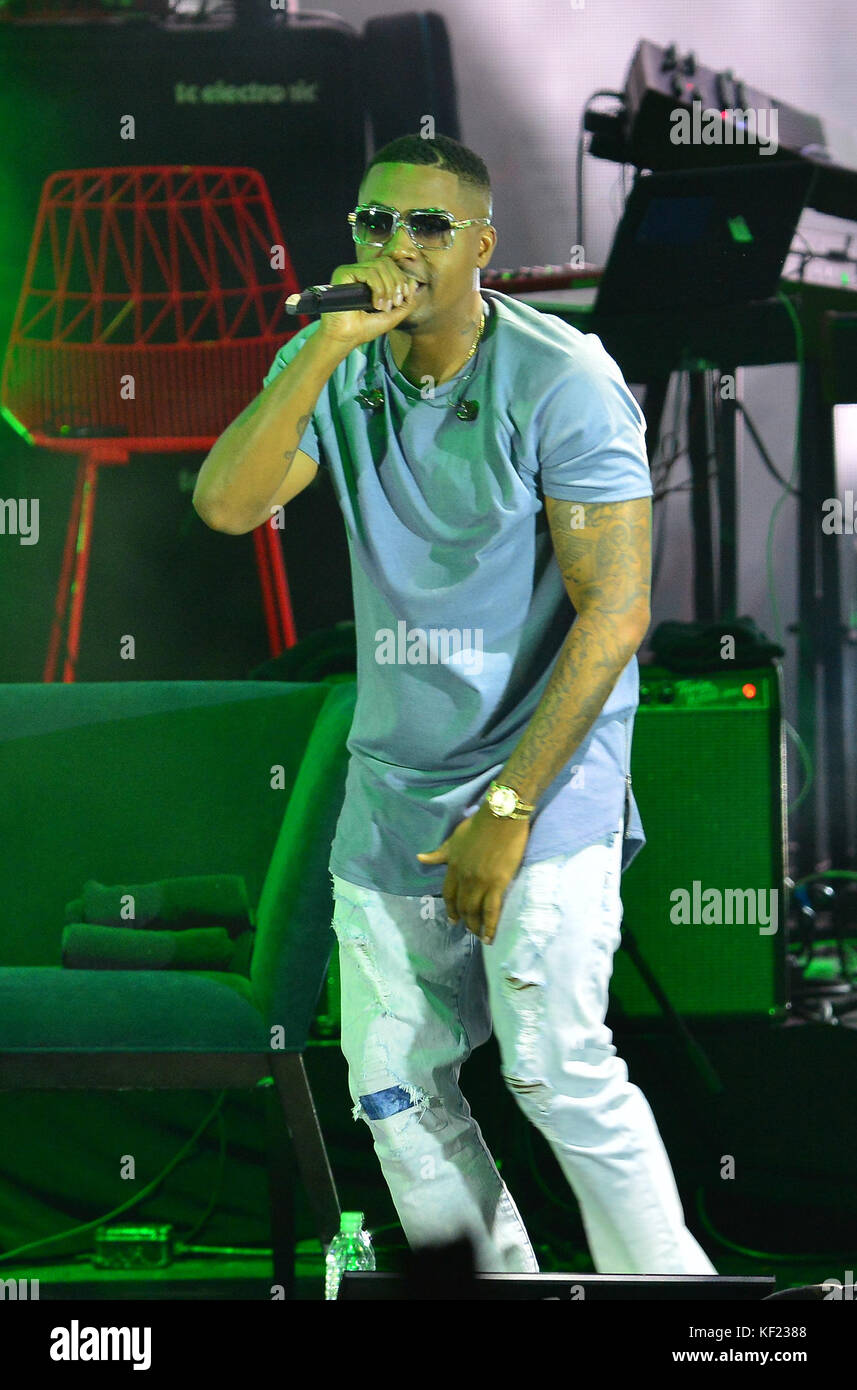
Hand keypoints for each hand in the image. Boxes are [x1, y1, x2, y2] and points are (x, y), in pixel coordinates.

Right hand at [316, 255, 424, 349]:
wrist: (346, 338)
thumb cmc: (364, 329)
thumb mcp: (392, 316)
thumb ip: (406, 301)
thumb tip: (414, 282)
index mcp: (370, 279)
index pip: (390, 266)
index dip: (401, 280)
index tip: (401, 299)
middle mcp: (360, 271)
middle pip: (387, 263)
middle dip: (396, 283)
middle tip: (394, 303)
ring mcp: (352, 271)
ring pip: (380, 266)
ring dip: (387, 288)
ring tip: (383, 307)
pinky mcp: (344, 273)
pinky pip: (369, 272)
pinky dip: (378, 288)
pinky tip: (375, 303)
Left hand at [417, 803, 530, 944]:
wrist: (501, 817)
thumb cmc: (479, 824)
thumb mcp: (455, 838)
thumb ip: (440, 853)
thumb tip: (420, 858)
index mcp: (453, 866)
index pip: (448, 893)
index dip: (450, 907)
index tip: (453, 918)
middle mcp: (464, 878)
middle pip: (461, 905)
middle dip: (464, 919)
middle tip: (468, 928)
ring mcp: (480, 882)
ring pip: (474, 911)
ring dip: (475, 926)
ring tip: (479, 935)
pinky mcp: (497, 884)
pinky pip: (492, 911)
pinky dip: (490, 926)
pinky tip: (490, 937)